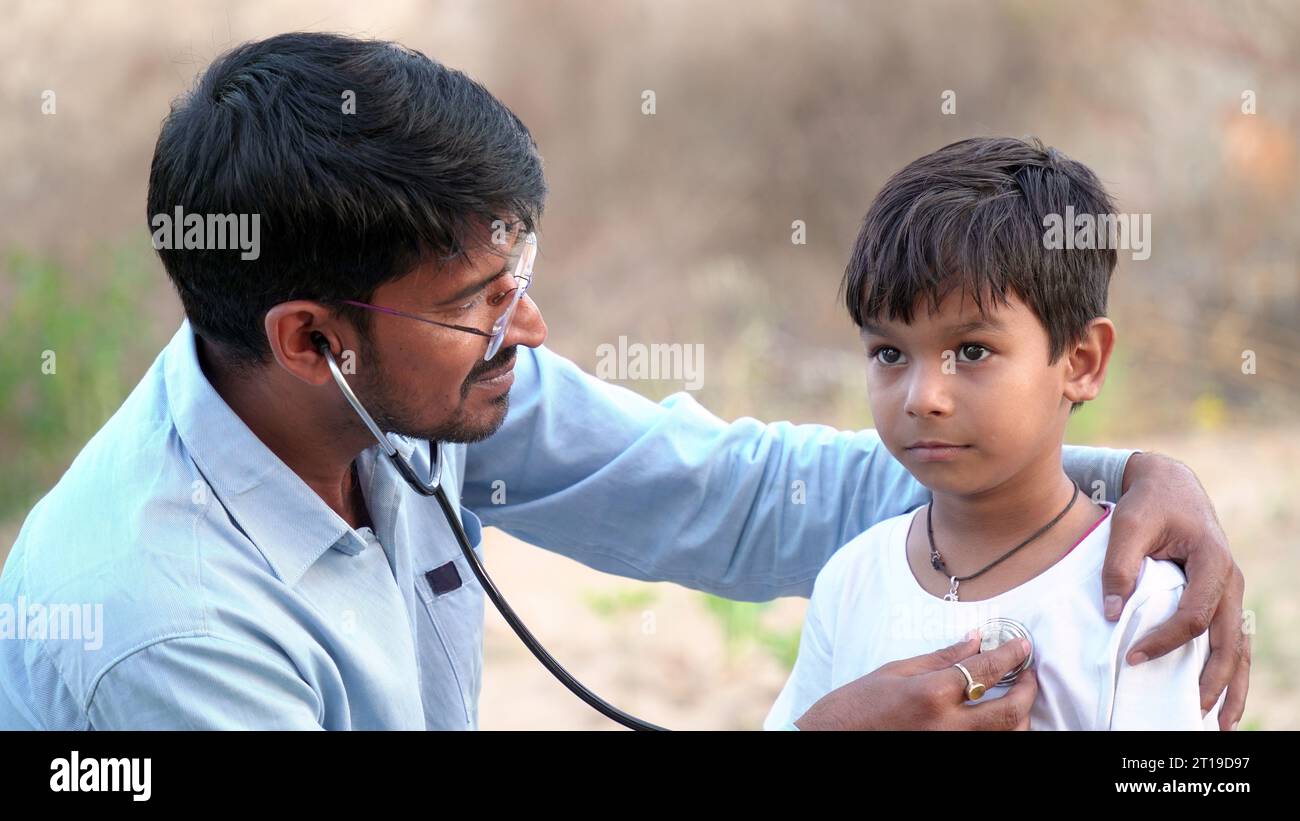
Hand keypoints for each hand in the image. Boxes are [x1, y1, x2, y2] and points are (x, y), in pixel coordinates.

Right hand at [793, 633, 1035, 729]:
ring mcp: (950, 748)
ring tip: (1013, 694)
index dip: (1010, 654)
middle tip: (1027, 671)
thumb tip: (975, 641)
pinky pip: (987, 744)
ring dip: (1018, 714)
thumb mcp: (894, 672)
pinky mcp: (949, 758)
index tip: (1022, 644)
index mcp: (931, 695)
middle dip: (1027, 688)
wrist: (831, 742)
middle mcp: (947, 727)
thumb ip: (940, 658)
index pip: (985, 670)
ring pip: (1006, 735)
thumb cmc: (855, 707)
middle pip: (1009, 711)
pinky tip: (993, 717)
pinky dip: (998, 731)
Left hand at [1107, 452, 1247, 729]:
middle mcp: (1230, 579)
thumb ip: (1119, 566)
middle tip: (1190, 711)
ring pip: (1239, 645)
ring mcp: (1230, 590)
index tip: (1133, 656)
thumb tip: (1112, 613)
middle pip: (1229, 640)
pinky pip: (1231, 638)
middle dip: (1212, 679)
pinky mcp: (1220, 597)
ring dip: (1231, 683)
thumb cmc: (1148, 504)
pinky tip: (1219, 695)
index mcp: (1212, 561)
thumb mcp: (1128, 525)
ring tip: (1219, 721)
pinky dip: (1228, 667)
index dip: (1166, 640)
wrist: (1170, 485)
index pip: (1194, 615)